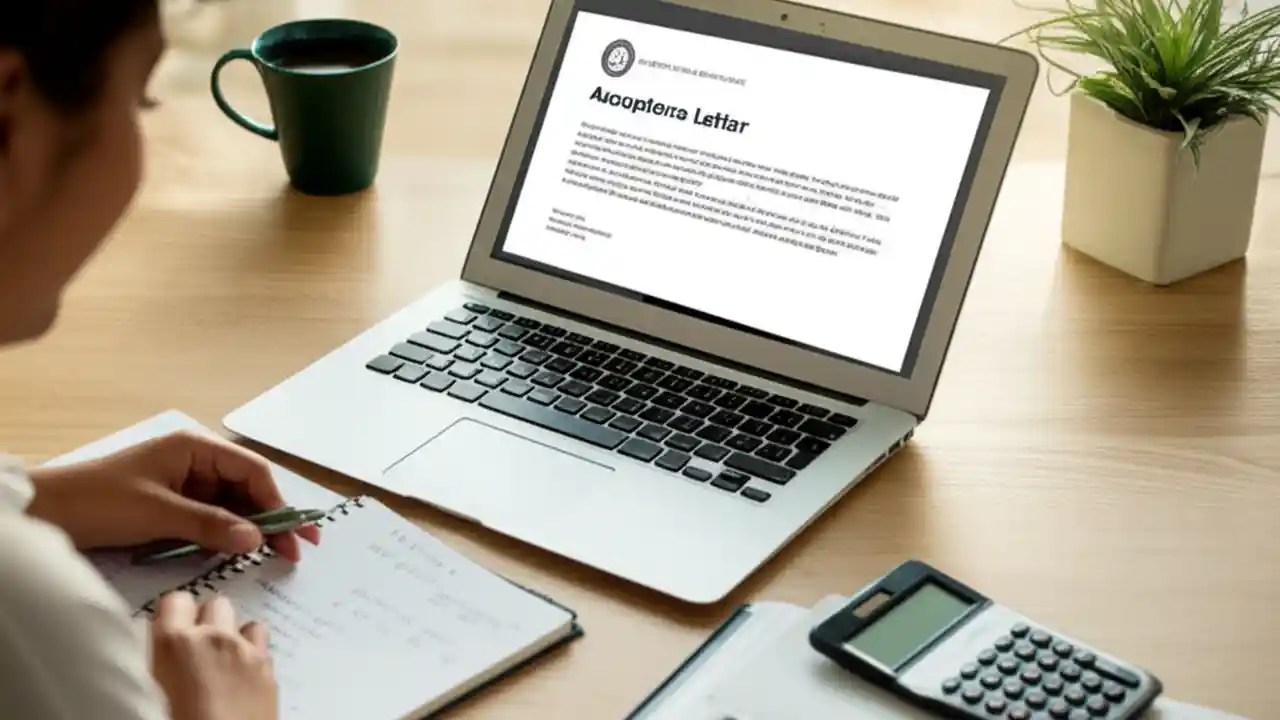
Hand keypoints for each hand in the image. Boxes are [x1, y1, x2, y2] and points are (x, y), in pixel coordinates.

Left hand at [27, 430, 319, 559]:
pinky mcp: (172, 507)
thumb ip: (210, 525)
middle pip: (247, 490)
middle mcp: (195, 462)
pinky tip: (233, 554)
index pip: (252, 471)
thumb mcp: (158, 513)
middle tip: (296, 552)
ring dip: (248, 531)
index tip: (300, 531)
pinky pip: (209, 521)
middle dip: (271, 520)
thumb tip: (257, 539)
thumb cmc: (97, 500)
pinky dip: (223, 537)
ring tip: (271, 557)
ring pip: (231, 508)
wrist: (46, 512)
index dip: (280, 502)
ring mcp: (184, 485)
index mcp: (195, 448)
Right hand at [151, 592, 277, 719]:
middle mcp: (214, 638)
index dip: (171, 615)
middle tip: (194, 648)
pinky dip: (252, 652)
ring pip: (243, 621)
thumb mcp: (149, 692)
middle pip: (214, 604)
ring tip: (221, 660)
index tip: (166, 632)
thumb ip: (154, 662)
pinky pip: (262, 645)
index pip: (175, 600)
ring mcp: (247, 652)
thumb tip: (155, 649)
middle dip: (205, 620)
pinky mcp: (269, 671)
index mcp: (175, 643)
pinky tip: (242, 676)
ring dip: (232, 633)